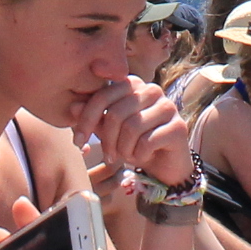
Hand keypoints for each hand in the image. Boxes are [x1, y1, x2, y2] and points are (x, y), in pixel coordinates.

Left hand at [71, 74, 194, 189]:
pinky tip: (141, 158)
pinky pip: (147, 141)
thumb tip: (72, 107)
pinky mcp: (178, 126)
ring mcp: (168, 106)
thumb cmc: (133, 143)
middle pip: (116, 113)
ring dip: (123, 149)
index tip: (78, 142)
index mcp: (133, 84)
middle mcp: (152, 90)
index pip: (102, 95)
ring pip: (132, 127)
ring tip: (126, 156)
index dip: (86, 120)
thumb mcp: (109, 131)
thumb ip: (94, 118)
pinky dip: (138, 155)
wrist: (165, 165)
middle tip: (108, 156)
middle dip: (107, 140)